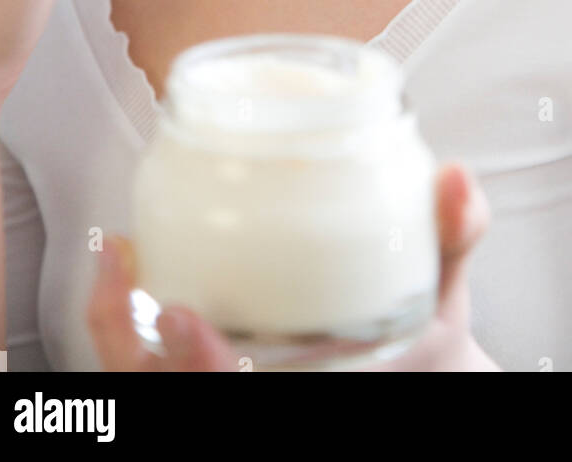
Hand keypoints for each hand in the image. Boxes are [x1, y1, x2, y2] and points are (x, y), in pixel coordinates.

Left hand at [87, 161, 492, 371]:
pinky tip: (125, 266)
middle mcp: (261, 392)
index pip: (231, 395)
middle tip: (122, 265)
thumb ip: (454, 236)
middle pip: (166, 391)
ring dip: (113, 322)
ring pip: (142, 380)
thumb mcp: (448, 297)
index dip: (196, 366)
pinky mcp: (206, 370)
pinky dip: (121, 320)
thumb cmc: (420, 344)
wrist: (413, 373)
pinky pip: (143, 364)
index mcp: (312, 386)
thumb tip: (458, 177)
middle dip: (126, 338)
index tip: (180, 315)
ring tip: (113, 254)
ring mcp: (231, 384)